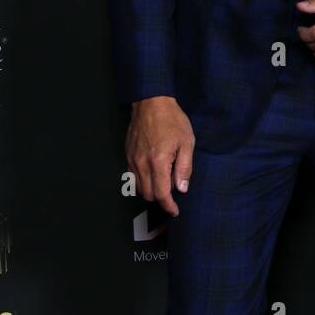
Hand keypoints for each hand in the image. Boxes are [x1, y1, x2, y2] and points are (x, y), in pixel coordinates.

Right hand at [127, 95, 194, 217]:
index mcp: (158, 162)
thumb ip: (184, 168)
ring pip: (139, 187)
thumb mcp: (187, 142)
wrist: (151, 102)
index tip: (175, 211)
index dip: (169, 206)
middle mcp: (142, 164)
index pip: (161, 194)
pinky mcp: (128, 155)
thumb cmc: (172, 120)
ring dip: (151, 190)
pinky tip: (153, 173)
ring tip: (163, 183)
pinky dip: (142, 180)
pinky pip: (133, 176)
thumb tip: (181, 189)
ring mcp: (132, 160)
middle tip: (173, 193)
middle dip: (161, 199)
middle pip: (148, 195)